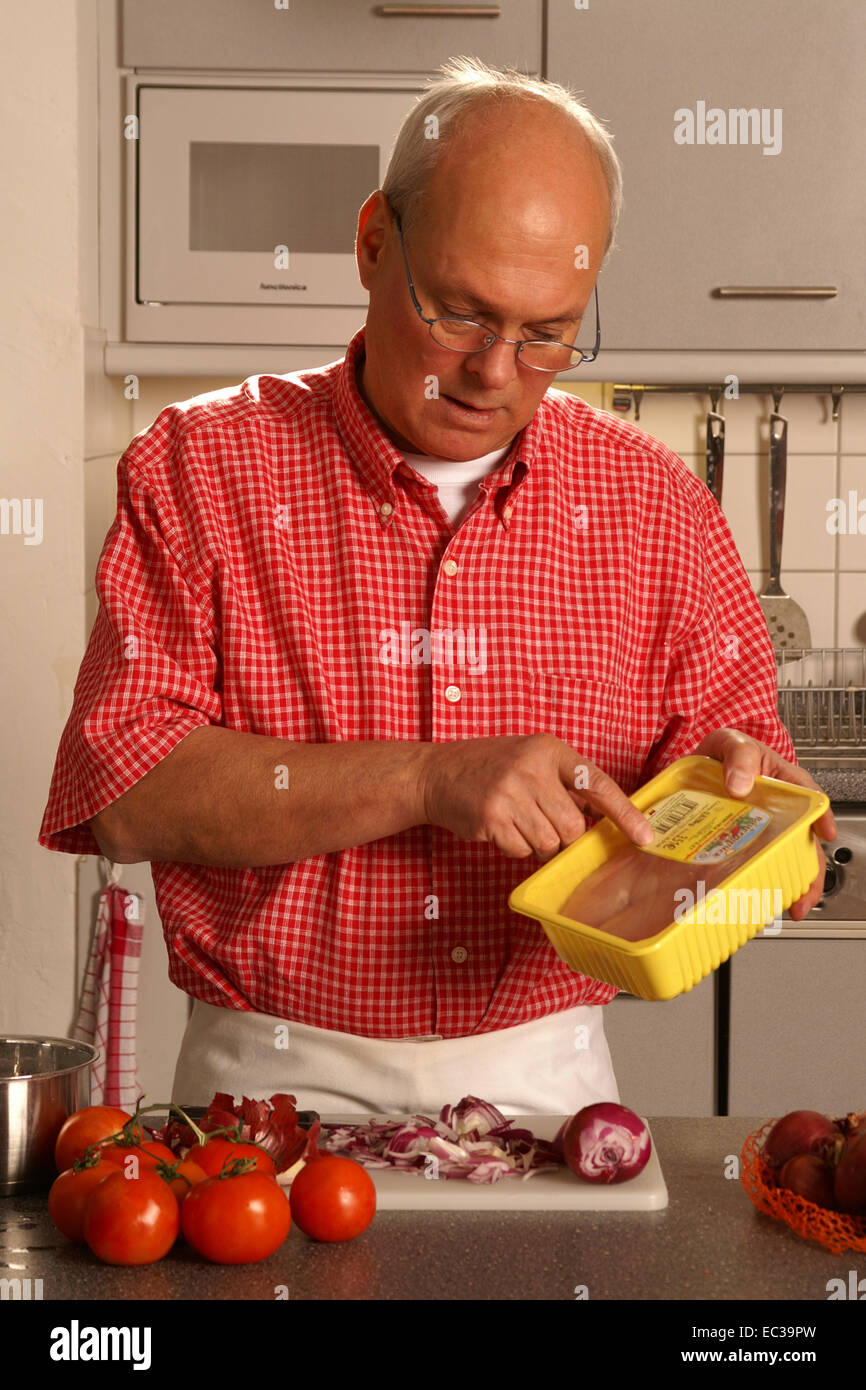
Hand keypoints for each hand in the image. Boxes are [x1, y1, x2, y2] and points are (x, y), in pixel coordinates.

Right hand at [420, 733, 654, 861]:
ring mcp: (511, 792)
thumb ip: (566, 782)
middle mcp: (532, 768)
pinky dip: (514, 847)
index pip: (598, 784)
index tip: (645, 836)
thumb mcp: (531, 759)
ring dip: (536, 843)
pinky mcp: (492, 817)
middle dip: (562, 836)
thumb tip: (605, 818)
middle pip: (572, 826)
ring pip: (549, 843)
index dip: (625, 813)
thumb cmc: (490, 768)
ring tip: (516, 822)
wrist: (436, 773)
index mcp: (549, 749)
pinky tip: (499, 827)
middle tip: (540, 822)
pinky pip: (522, 851)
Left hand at [694, 728, 835, 919]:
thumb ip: (738, 755)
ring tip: (788, 908)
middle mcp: (782, 809)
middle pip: (805, 842)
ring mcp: (766, 829)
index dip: (820, 816)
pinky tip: (756, 898)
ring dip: (790, 884)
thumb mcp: (730, 742)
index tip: (825, 833)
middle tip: (804, 898)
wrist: (697, 766)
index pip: (811, 797)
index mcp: (785, 781)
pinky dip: (761, 883)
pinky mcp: (746, 843)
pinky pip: (759, 865)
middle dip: (811, 874)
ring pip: (787, 859)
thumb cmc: (724, 752)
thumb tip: (740, 783)